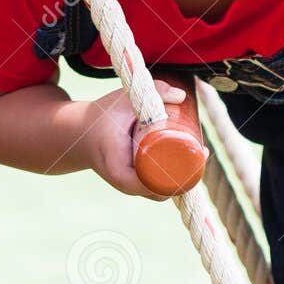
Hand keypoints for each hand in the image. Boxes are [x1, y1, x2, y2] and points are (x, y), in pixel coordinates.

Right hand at [81, 79, 188, 200]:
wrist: (79, 133)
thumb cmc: (101, 117)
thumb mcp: (123, 101)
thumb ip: (150, 91)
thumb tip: (183, 96)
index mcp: (119, 171)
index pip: (152, 184)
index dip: (176, 178)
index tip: (193, 160)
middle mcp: (125, 185)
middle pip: (162, 190)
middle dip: (186, 177)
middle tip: (204, 153)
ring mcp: (130, 187)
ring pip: (161, 192)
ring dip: (182, 180)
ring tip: (200, 157)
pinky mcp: (133, 183)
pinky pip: (156, 189)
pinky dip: (173, 184)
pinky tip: (191, 173)